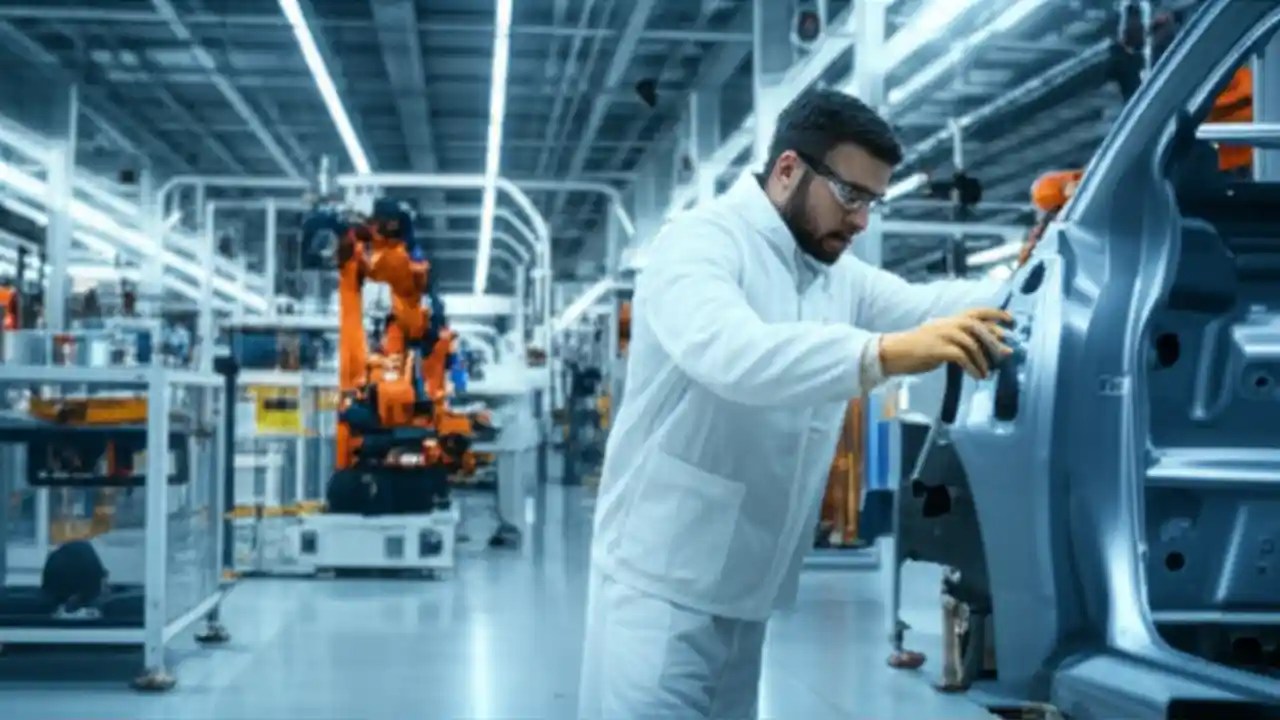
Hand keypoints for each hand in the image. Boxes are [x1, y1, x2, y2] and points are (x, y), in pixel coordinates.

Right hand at [879, 308, 1013, 379]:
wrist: (894, 353)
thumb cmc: (918, 348)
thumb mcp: (941, 338)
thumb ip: (961, 339)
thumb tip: (985, 348)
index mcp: (950, 319)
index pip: (977, 312)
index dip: (996, 314)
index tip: (1011, 321)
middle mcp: (948, 323)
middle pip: (977, 326)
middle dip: (994, 339)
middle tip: (1005, 353)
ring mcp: (942, 335)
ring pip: (971, 343)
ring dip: (983, 359)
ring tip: (987, 373)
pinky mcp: (938, 349)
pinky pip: (962, 357)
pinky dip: (972, 367)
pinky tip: (976, 376)